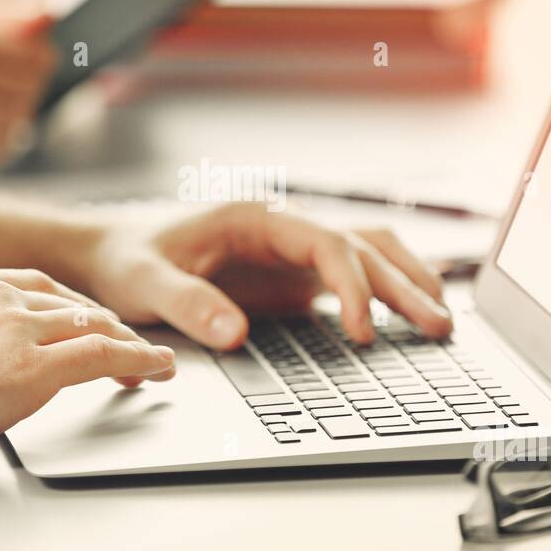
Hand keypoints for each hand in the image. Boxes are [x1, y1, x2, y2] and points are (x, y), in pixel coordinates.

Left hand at [78, 202, 451, 349]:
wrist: (108, 252)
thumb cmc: (125, 258)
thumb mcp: (144, 281)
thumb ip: (186, 304)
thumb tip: (233, 334)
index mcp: (255, 217)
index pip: (327, 243)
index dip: (353, 286)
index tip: (362, 332)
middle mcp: (282, 228)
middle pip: (362, 247)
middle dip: (404, 284)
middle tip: (440, 327)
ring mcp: (290, 252)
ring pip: (367, 255)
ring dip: (406, 283)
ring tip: (442, 322)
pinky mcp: (290, 277)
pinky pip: (349, 280)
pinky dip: (384, 295)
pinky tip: (407, 323)